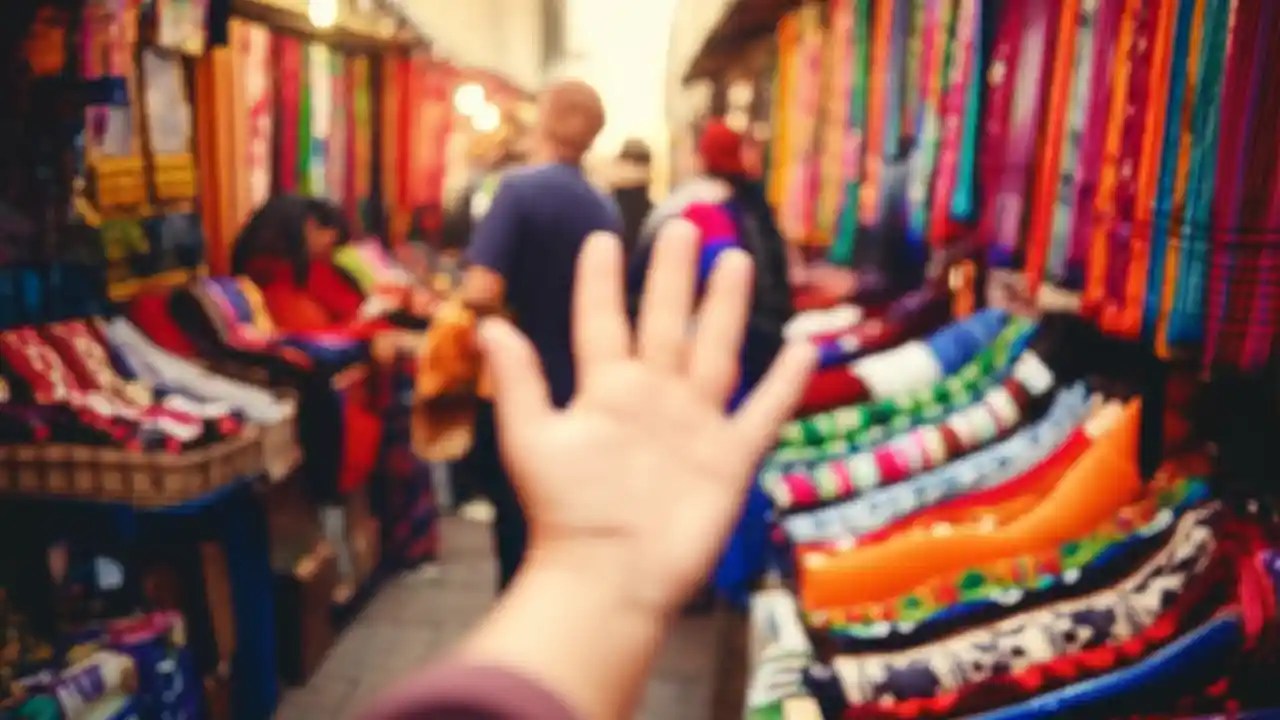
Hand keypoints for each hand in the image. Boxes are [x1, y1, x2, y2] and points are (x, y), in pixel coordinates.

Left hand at [478, 222, 813, 617]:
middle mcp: (651, 397)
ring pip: (715, 351)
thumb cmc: (566, 511)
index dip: (599, 282)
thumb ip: (520, 381)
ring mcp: (693, 424)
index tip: (602, 237)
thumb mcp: (532, 440)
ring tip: (735, 260)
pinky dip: (784, 383)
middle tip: (684, 227)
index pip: (602, 322)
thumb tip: (488, 324)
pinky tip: (803, 347)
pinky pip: (762, 411)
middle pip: (665, 323)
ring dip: (724, 308)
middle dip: (673, 277)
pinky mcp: (728, 456)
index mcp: (604, 390)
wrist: (610, 575)